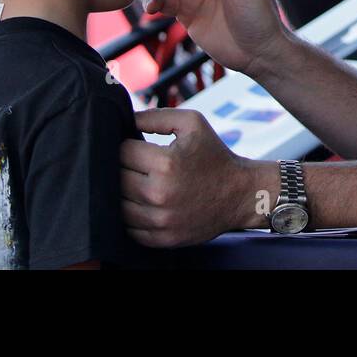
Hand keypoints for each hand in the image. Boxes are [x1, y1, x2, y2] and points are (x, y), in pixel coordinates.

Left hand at [120, 108, 267, 246]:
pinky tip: (147, 204)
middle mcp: (159, 194)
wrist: (240, 193)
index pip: (122, 152)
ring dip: (125, 193)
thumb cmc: (214, 155)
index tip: (139, 147)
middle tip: (140, 165)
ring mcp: (160, 220)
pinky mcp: (162, 239)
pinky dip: (133, 216)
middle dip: (125, 168)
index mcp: (165, 163)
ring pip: (118, 205)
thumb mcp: (192, 123)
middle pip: (116, 179)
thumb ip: (155, 116)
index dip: (128, 146)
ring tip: (143, 183)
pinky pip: (129, 228)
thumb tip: (126, 119)